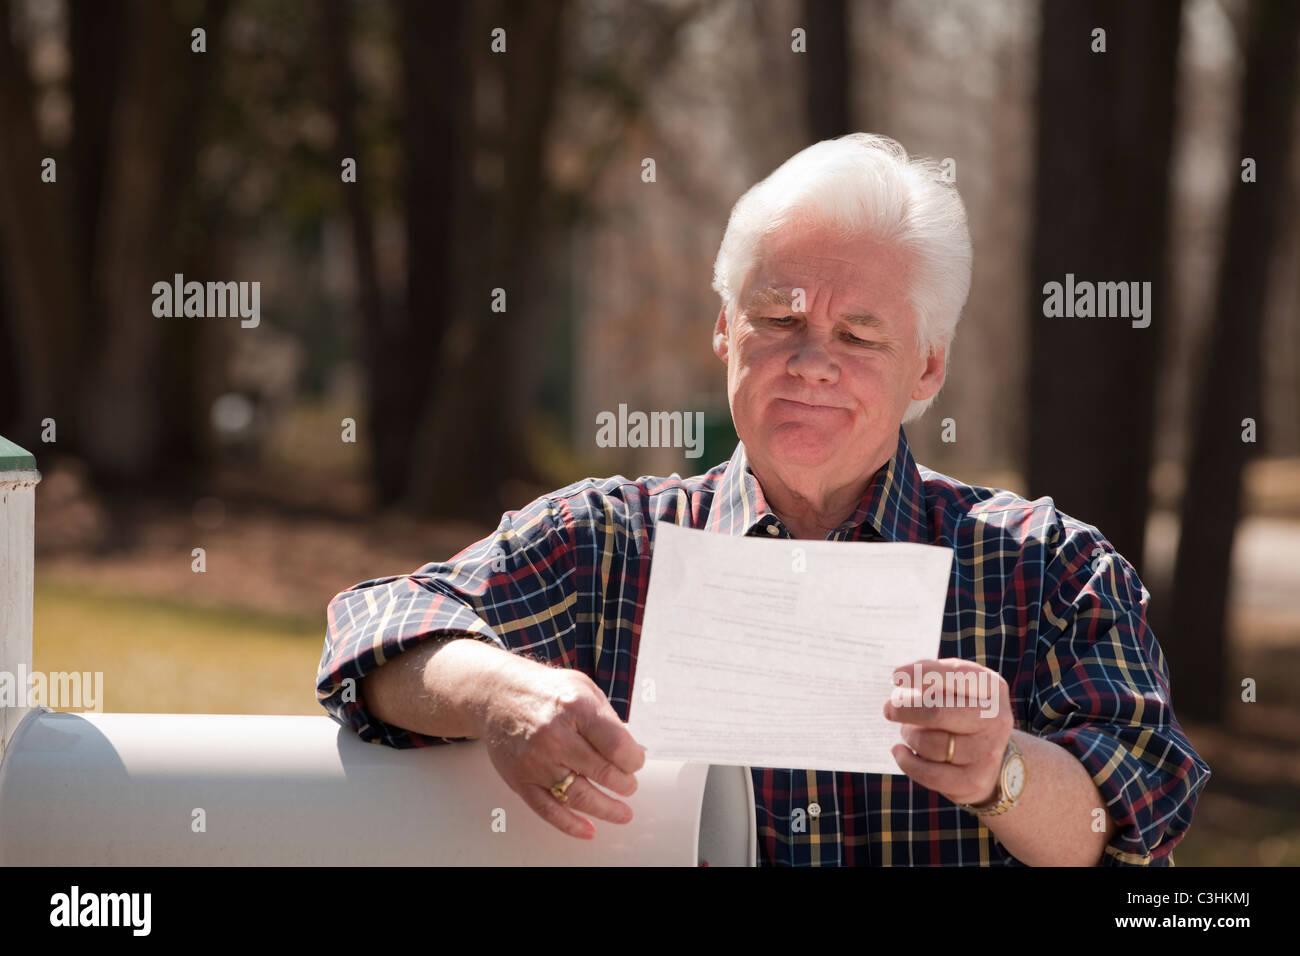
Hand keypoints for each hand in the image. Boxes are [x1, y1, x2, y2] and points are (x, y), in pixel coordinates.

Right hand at [479, 656, 646, 839]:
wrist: (497, 696)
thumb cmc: (544, 692)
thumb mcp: (583, 689)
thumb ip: (607, 719)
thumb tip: (631, 750)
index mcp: (576, 708)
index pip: (617, 746)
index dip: (634, 760)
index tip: (635, 761)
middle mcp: (555, 736)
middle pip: (603, 772)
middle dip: (624, 783)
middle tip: (628, 785)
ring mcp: (536, 761)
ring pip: (579, 796)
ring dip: (606, 809)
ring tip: (622, 813)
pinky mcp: (521, 779)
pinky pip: (548, 809)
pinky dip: (571, 824)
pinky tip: (589, 829)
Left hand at [883, 658, 1012, 806]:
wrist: (994, 756)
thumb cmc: (965, 711)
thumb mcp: (958, 685)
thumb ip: (933, 675)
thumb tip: (901, 679)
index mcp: (991, 688)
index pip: (955, 676)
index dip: (922, 674)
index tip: (896, 677)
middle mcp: (995, 719)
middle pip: (937, 713)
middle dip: (906, 710)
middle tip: (889, 709)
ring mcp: (987, 752)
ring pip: (929, 743)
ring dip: (910, 735)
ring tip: (910, 731)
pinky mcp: (974, 781)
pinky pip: (929, 773)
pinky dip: (907, 762)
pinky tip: (900, 751)